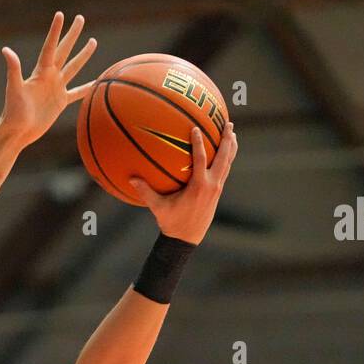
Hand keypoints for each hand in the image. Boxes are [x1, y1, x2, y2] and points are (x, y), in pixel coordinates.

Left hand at [0, 11, 97, 147]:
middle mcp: (50, 76)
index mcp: (41, 72)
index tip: (60, 15)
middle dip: (72, 35)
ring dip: (83, 55)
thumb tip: (6, 50)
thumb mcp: (14, 88)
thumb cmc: (13, 111)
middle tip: (80, 18)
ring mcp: (56, 88)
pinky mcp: (60, 101)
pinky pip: (77, 92)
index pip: (50, 47)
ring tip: (93, 41)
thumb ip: (13, 69)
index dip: (55, 31)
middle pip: (64, 51)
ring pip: (73, 67)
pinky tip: (97, 82)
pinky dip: (87, 87)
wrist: (18, 131)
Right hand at [130, 121, 237, 244]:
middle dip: (227, 140)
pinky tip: (225, 151)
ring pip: (228, 163)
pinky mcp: (217, 191)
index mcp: (198, 187)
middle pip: (224, 158)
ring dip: (231, 147)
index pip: (201, 160)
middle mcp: (211, 185)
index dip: (199, 143)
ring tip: (232, 132)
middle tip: (228, 124)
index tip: (195, 128)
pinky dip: (227, 158)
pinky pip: (225, 170)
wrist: (186, 239)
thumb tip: (131, 178)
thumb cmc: (171, 222)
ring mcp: (216, 188)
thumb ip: (146, 192)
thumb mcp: (158, 207)